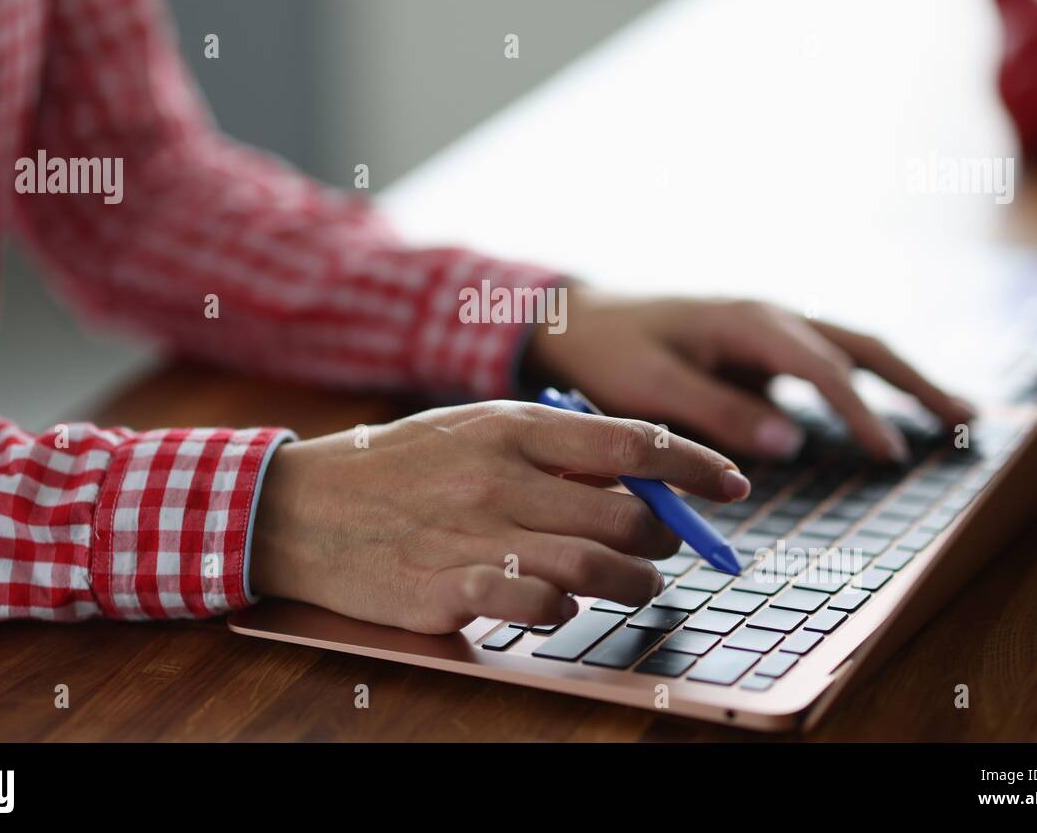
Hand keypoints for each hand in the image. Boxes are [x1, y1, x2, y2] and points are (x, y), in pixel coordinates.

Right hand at [249, 401, 750, 632]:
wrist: (302, 508)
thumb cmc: (399, 466)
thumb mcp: (471, 429)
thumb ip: (549, 445)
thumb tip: (637, 470)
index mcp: (511, 426)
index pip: (634, 443)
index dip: (697, 466)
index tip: (735, 484)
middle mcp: (502, 477)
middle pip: (629, 516)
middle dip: (668, 539)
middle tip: (667, 547)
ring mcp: (476, 535)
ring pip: (598, 568)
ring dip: (634, 585)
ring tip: (635, 585)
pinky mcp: (451, 591)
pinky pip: (540, 608)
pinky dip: (566, 610)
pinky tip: (558, 604)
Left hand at [525, 286, 974, 462]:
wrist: (576, 318)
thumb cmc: (608, 351)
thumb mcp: (649, 385)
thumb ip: (716, 411)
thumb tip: (791, 440)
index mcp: (747, 321)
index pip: (822, 367)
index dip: (860, 411)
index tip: (891, 454)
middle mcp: (771, 316)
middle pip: (861, 344)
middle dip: (915, 380)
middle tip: (967, 420)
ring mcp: (771, 328)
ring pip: (853, 348)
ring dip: (904, 377)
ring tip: (956, 414)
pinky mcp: (763, 347)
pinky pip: (828, 362)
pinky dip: (869, 382)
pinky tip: (891, 408)